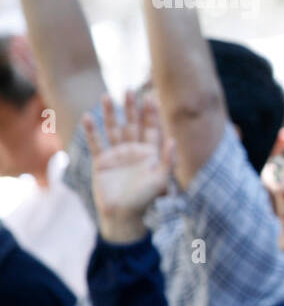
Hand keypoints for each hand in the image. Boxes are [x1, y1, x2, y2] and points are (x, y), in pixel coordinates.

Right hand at [84, 91, 175, 243]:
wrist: (124, 215)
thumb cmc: (146, 200)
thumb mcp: (161, 180)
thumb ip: (168, 160)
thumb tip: (173, 140)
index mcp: (150, 153)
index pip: (151, 128)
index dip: (151, 113)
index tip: (150, 96)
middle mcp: (134, 150)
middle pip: (132, 124)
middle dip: (131, 108)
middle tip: (128, 89)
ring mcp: (117, 154)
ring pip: (114, 129)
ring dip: (111, 114)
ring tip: (107, 96)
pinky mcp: (102, 161)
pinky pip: (96, 143)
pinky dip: (92, 130)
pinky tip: (89, 116)